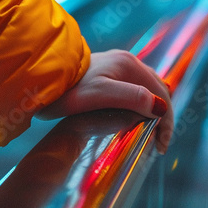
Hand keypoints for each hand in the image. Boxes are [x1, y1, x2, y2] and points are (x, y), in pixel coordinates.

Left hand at [38, 50, 173, 151]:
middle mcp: (126, 62)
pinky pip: (133, 91)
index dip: (166, 120)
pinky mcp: (106, 76)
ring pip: (146, 91)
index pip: (161, 94)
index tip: (161, 145)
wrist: (41, 81)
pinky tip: (135, 120)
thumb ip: (132, 98)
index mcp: (129, 64)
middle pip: (157, 91)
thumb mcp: (101, 94)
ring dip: (152, 112)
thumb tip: (160, 108)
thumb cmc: (68, 90)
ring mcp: (116, 68)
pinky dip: (140, 107)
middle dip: (162, 117)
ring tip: (150, 135)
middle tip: (158, 144)